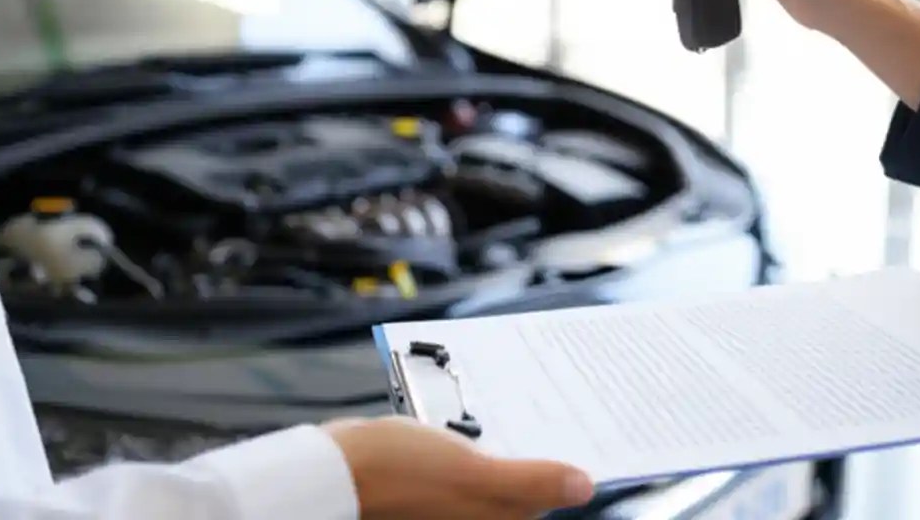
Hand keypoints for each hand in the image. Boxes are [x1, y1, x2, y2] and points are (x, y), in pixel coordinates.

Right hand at [324, 416, 594, 518]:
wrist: (331, 472)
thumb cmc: (399, 475)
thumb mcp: (472, 475)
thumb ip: (529, 482)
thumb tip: (583, 487)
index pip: (542, 503)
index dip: (566, 474)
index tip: (588, 440)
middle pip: (520, 493)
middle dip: (541, 461)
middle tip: (559, 414)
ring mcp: (449, 507)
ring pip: (495, 478)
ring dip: (509, 448)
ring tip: (524, 411)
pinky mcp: (430, 490)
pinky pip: (468, 468)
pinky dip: (478, 445)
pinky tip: (478, 422)